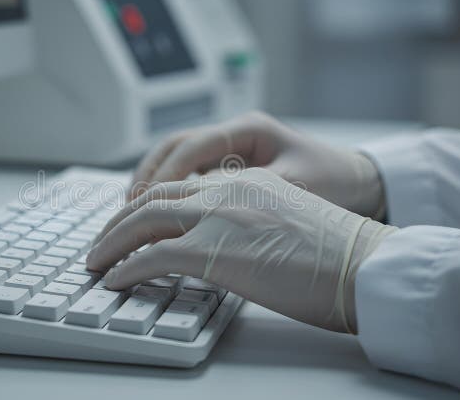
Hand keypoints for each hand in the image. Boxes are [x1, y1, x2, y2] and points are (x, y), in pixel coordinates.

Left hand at [87, 168, 396, 333]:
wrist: (363, 263)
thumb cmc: (339, 254)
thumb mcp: (288, 221)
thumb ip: (252, 220)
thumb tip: (230, 245)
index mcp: (246, 180)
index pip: (181, 185)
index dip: (147, 202)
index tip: (131, 221)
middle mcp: (226, 189)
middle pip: (153, 196)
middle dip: (119, 219)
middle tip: (102, 240)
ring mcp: (218, 215)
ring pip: (143, 219)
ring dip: (111, 241)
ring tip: (96, 261)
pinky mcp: (213, 249)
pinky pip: (151, 255)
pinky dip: (125, 268)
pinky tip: (114, 280)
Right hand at [130, 111, 385, 217]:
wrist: (365, 186)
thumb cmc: (337, 183)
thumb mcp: (294, 189)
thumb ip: (248, 196)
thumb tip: (199, 215)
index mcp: (250, 130)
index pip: (192, 146)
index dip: (163, 175)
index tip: (142, 203)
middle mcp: (237, 135)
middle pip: (174, 147)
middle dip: (147, 177)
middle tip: (126, 211)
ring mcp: (234, 150)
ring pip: (178, 159)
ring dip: (153, 183)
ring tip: (132, 215)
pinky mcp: (235, 169)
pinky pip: (192, 176)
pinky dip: (172, 193)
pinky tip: (160, 217)